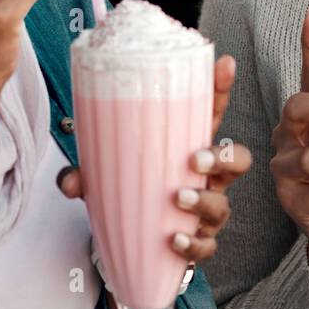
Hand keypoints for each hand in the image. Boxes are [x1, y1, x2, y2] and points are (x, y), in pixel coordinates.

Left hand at [58, 54, 250, 262]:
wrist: (132, 240)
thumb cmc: (129, 191)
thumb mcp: (106, 176)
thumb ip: (87, 173)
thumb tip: (70, 180)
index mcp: (186, 148)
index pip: (210, 115)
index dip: (220, 89)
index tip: (224, 64)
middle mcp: (205, 179)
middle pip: (238, 159)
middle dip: (225, 157)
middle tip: (196, 159)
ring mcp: (205, 211)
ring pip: (223, 205)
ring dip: (203, 202)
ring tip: (178, 199)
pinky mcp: (199, 241)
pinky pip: (208, 245)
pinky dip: (194, 244)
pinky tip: (174, 240)